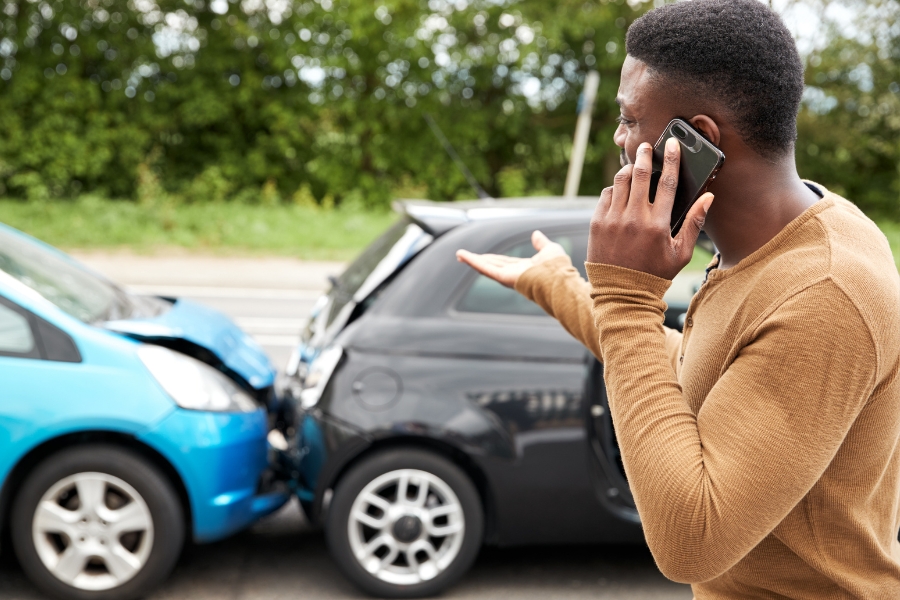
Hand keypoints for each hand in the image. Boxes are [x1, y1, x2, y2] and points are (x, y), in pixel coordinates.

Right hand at [456, 230, 567, 287]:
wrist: (558, 279)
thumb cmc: (558, 268)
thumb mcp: (550, 249)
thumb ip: (541, 243)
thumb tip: (536, 234)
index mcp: (524, 269)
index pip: (505, 262)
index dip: (493, 258)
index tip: (483, 256)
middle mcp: (514, 274)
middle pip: (492, 265)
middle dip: (478, 261)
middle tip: (464, 256)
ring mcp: (507, 277)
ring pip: (486, 267)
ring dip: (472, 260)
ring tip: (459, 255)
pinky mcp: (503, 277)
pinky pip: (485, 269)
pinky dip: (473, 262)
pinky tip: (462, 256)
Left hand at [587, 138, 713, 280]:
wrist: (621, 292)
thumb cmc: (655, 274)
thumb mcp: (680, 253)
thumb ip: (694, 222)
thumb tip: (708, 197)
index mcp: (658, 224)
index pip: (668, 182)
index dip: (671, 159)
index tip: (672, 145)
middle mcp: (634, 218)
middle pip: (641, 174)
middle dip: (644, 155)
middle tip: (646, 146)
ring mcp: (613, 219)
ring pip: (620, 181)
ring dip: (628, 169)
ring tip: (633, 165)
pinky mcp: (596, 223)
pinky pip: (605, 195)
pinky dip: (614, 188)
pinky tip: (620, 189)